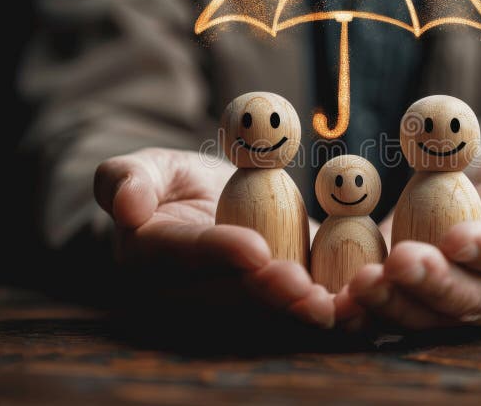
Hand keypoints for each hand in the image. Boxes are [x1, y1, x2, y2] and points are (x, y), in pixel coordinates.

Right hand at [94, 148, 333, 327]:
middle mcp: (189, 294)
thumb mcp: (150, 167)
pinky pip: (297, 310)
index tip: (253, 249)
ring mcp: (231, 305)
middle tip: (302, 283)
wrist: (212, 205)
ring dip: (300, 311)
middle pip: (232, 295)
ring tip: (331, 303)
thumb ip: (127, 177)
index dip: (219, 254)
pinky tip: (355, 305)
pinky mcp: (270, 304)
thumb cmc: (174, 184)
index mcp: (152, 257)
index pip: (186, 254)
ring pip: (267, 313)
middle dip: (268, 292)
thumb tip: (125, 203)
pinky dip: (329, 311)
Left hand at [335, 143, 480, 330]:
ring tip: (361, 282)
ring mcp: (446, 309)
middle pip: (467, 302)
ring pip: (420, 318)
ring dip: (389, 304)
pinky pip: (378, 318)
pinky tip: (326, 300)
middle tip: (401, 261)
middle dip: (433, 285)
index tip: (457, 238)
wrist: (464, 201)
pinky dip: (351, 312)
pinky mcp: (404, 307)